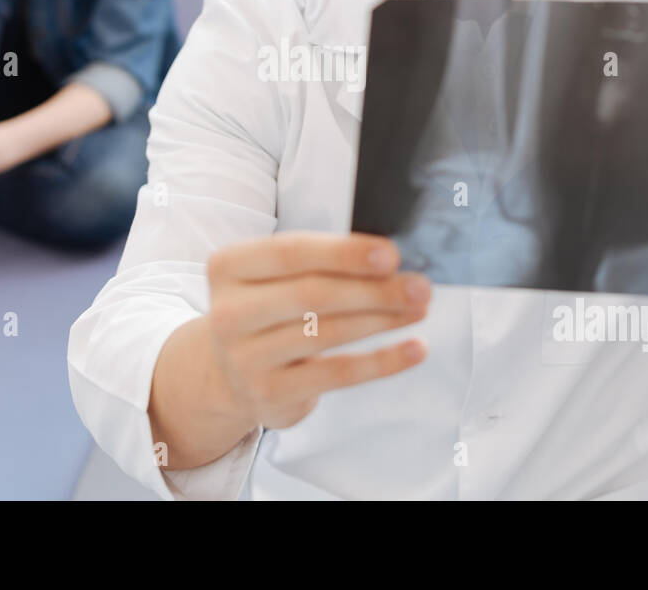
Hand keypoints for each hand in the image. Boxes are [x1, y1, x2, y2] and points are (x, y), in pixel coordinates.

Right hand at [204, 232, 430, 430]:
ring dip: (382, 320)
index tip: (391, 255)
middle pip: (311, 294)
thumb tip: (389, 263)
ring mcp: (245, 358)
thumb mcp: (276, 277)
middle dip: (373, 289)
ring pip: (326, 333)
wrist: (229, 374)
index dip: (344, 253)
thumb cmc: (268, 310)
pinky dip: (382, 361)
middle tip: (418, 287)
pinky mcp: (270, 393)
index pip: (290, 253)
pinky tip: (413, 349)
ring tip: (418, 310)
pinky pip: (337, 374)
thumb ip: (320, 263)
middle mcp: (228, 312)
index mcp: (229, 268)